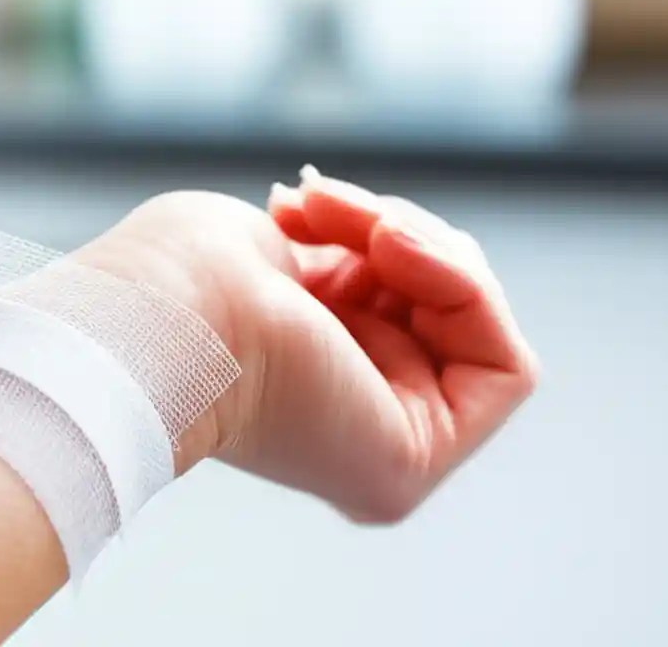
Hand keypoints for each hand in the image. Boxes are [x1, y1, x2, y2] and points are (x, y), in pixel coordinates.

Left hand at [77, 167, 537, 521]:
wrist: (161, 308)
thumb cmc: (185, 273)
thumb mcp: (294, 248)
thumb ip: (356, 260)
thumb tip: (391, 244)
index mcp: (315, 373)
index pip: (403, 298)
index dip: (381, 235)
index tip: (307, 202)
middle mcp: (352, 418)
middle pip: (442, 306)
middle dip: (398, 231)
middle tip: (322, 204)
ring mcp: (385, 448)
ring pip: (473, 324)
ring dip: (423, 245)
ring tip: (351, 221)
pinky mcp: (410, 464)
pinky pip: (505, 367)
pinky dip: (464, 289)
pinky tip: (395, 251)